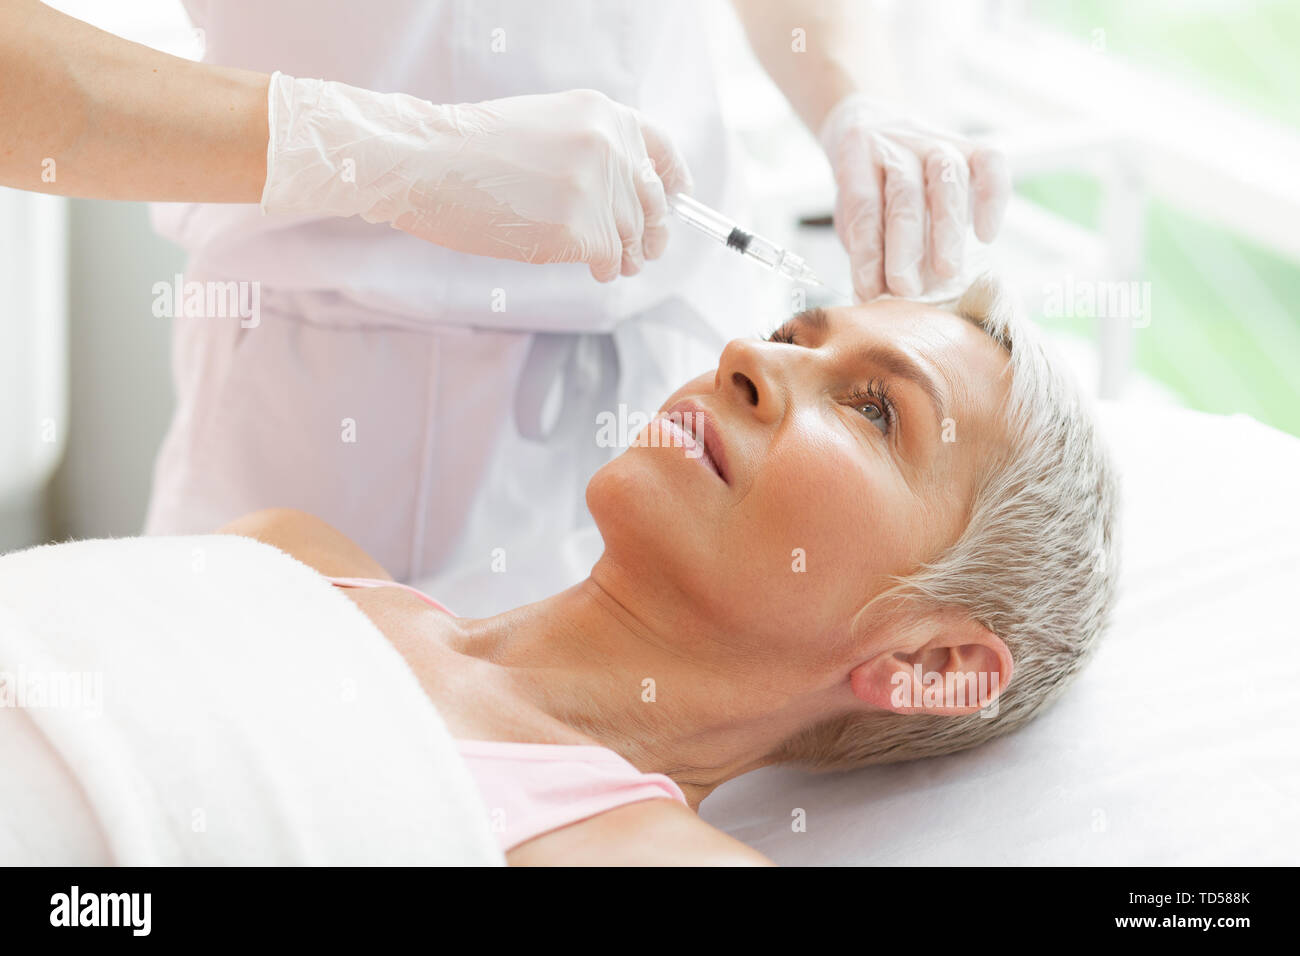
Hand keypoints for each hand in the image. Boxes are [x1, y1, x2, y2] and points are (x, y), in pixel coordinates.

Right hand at [261, 77, 692, 281]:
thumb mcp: (546, 126)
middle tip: (642, 253)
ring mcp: (596, 188)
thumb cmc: (471, 151)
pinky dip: (600, 270)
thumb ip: (592, 149)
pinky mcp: (580, 229)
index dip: (674, 181)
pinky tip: (583, 265)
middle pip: (652, 204)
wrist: (425, 162)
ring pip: (633, 239)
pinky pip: (608, 261)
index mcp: (602, 114)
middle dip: (651, 233)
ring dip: (623, 257)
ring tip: (608, 264)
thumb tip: (632, 195)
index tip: (678, 200)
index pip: (661, 149)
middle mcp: (609, 146)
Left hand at [820, 93, 1009, 300]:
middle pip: (904, 193)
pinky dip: (992, 199)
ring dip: (947, 229)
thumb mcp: (852, 211)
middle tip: (907, 289)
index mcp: (856, 155)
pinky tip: (986, 235)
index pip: (863, 205)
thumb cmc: (866, 185)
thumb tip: (878, 294)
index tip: (870, 290)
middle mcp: (896, 143)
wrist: (874, 125)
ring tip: (947, 273)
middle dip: (905, 247)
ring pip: (947, 178)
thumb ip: (866, 244)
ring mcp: (934, 140)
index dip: (867, 251)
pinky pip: (989, 163)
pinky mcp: (970, 144)